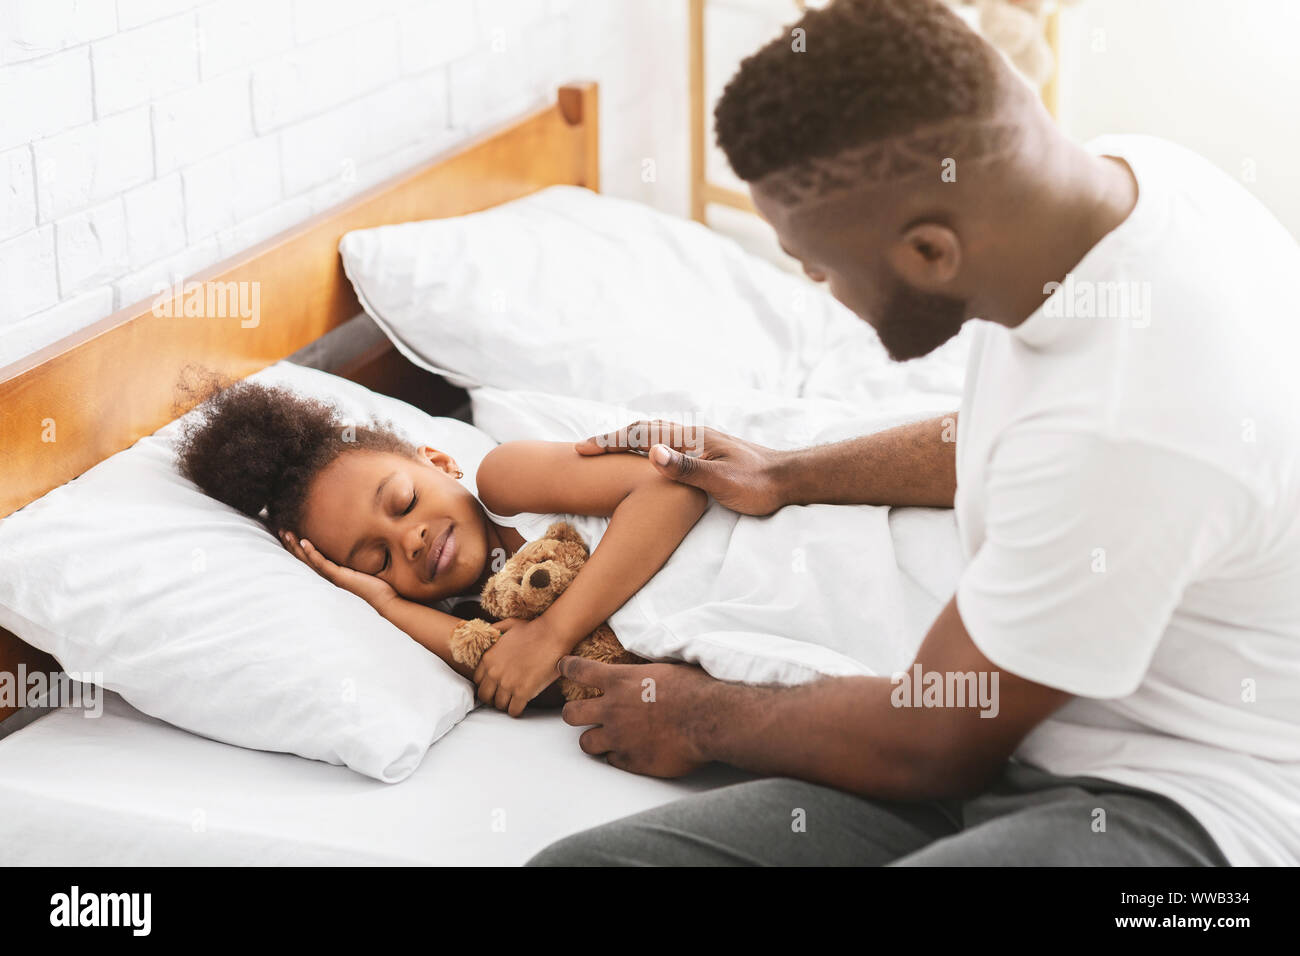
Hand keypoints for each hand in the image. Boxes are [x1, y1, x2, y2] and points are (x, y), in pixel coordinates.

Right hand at [280, 531, 397, 612]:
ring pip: (308, 561)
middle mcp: (328, 577)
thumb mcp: (364, 569)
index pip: (310, 560)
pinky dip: (312, 553)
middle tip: (281, 531)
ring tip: (287, 534)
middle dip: (291, 546)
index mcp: (332, 575)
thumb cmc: (378, 587)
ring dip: (296, 547)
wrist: (386, 601)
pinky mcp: (339, 577)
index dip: (299, 549)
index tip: (290, 534)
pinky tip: (304, 543)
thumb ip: (357, 561)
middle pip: (304, 560)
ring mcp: (332, 577)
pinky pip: (322, 563)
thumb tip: (360, 546)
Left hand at [474, 617, 567, 717]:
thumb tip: (488, 634)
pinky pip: (514, 711)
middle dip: (493, 697)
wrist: (552, 634)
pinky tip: (522, 704)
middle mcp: (494, 672)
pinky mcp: (523, 692)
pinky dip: (517, 710)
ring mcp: (508, 683)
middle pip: (485, 696)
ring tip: (514, 700)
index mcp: (488, 658)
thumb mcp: (508, 624)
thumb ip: (494, 630)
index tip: (495, 685)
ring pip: (499, 705)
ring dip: (506, 704)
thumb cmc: (534, 629)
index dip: (488, 684)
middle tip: (504, 696)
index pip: (478, 681)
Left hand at [558, 657, 714, 776]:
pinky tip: (632, 752)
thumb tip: (644, 672)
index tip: (563, 667)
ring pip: (586, 743)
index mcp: (619, 680)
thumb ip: (644, 673)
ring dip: (594, 739)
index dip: (567, 668)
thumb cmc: (694, 689)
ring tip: (606, 738)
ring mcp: (619, 737)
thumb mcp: (664, 668)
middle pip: (570, 713)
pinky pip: (611, 761)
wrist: (709, 719)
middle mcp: (612, 709)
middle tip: (582, 713)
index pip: (579, 670)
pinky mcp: (631, 761)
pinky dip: (618, 757)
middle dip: (573, 712)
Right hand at [574, 420, 786, 515]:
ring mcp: (701, 442)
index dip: (609, 442)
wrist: (789, 479)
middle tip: (583, 449)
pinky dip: (645, 447)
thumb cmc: (758, 484)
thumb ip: (686, 468)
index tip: (581, 449)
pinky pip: (667, 444)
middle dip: (612, 439)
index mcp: (692, 439)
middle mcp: (693, 435)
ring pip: (655, 435)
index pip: (641, 435)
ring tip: (607, 450)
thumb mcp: (721, 481)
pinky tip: (648, 457)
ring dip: (628, 440)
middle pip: (643, 430)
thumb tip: (651, 452)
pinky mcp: (707, 451)